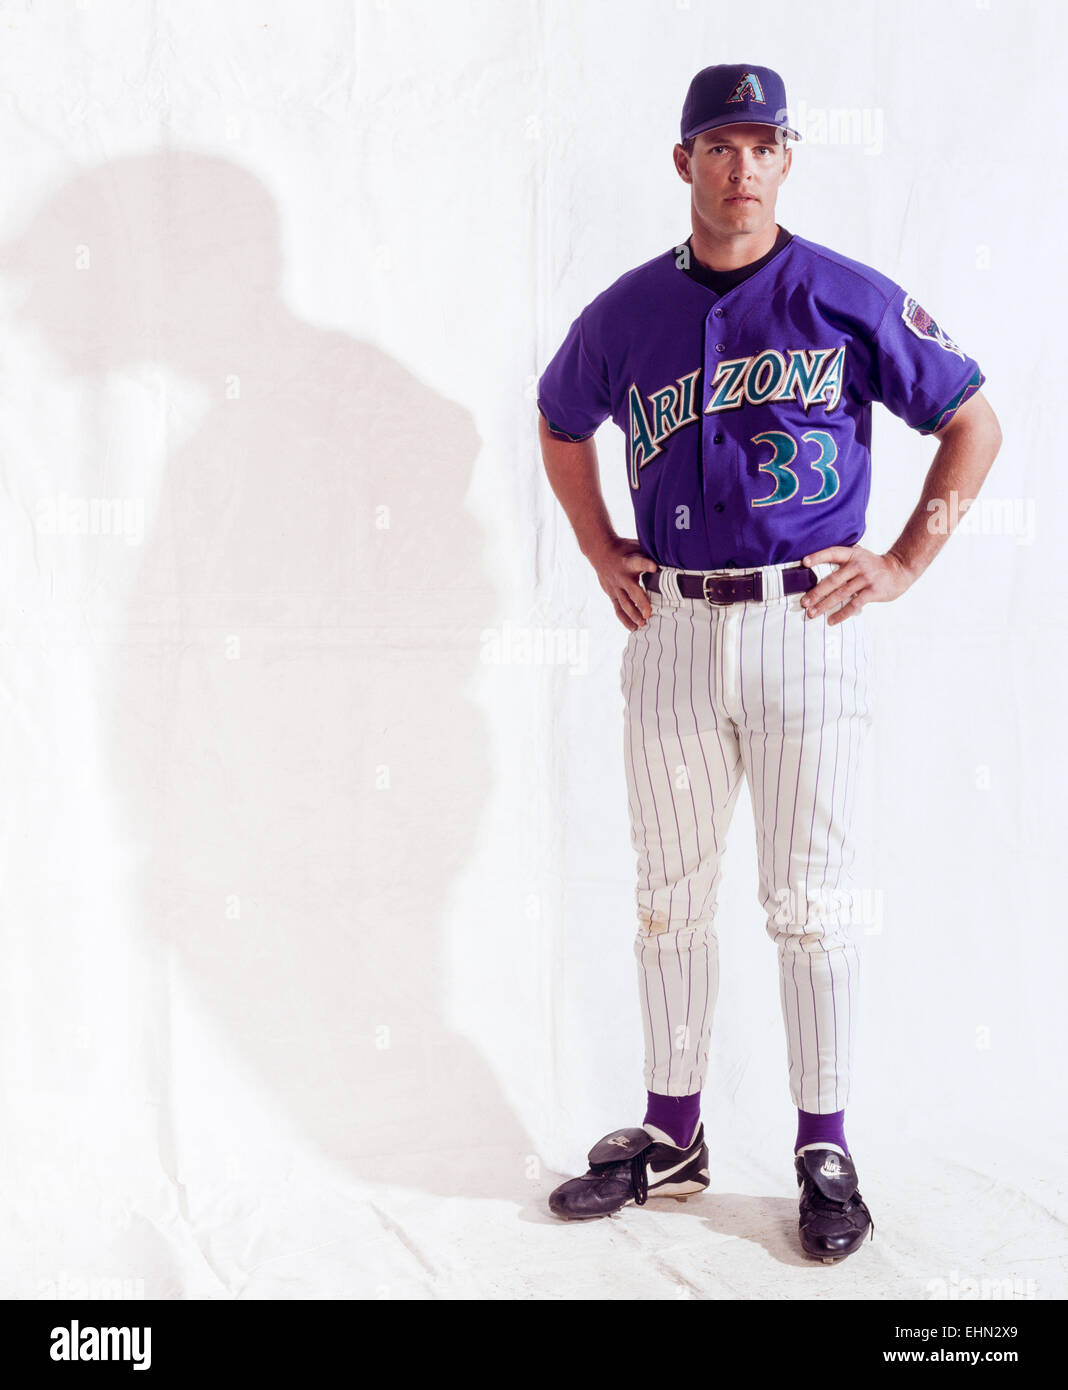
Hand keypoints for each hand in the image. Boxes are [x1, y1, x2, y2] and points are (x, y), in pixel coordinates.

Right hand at [588, 537, 657, 630]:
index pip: (638, 562)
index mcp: (629, 562)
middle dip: (640, 602)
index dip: (646, 564)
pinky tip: (634, 628)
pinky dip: (625, 620)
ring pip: (624, 604)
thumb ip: (650, 553)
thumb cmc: (624, 549)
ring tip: (643, 624)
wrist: (600, 551)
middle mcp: (622, 576)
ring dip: (633, 615)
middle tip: (648, 614)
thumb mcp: (636, 546)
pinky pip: (618, 609)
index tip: (655, 567)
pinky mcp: (611, 594)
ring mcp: (615, 587)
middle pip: (631, 591)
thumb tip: (672, 556)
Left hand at [799, 545, 914, 625]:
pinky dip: (841, 614)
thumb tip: (819, 573)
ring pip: (841, 594)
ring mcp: (866, 579)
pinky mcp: (873, 591)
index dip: (818, 556)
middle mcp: (858, 565)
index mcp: (852, 555)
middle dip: (816, 593)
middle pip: (833, 580)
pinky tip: (831, 620)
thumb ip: (844, 562)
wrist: (900, 570)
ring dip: (824, 605)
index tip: (804, 562)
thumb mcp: (860, 557)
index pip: (832, 553)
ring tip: (812, 613)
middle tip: (804, 602)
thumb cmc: (874, 566)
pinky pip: (854, 605)